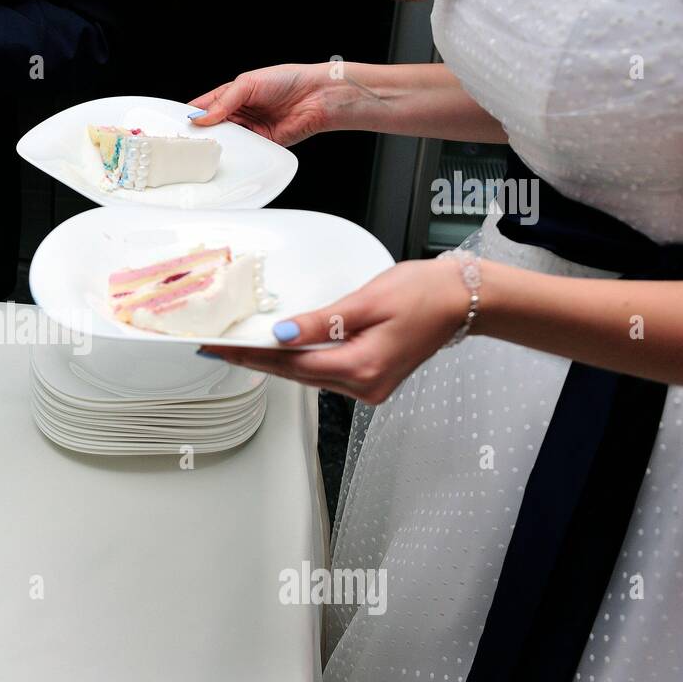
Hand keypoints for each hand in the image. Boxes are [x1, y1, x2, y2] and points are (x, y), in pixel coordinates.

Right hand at [188, 63, 334, 145]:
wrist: (317, 97)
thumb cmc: (288, 81)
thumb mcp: (249, 84)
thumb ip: (224, 101)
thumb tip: (201, 117)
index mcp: (233, 94)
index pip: (205, 105)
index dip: (191, 113)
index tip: (177, 122)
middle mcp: (240, 112)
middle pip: (212, 125)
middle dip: (201, 132)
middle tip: (189, 139)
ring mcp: (250, 129)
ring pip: (226, 140)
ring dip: (218, 143)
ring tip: (206, 146)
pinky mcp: (262, 143)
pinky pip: (245, 150)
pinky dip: (236, 152)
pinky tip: (228, 152)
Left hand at [200, 259, 469, 403]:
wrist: (463, 300)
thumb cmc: (425, 293)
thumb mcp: (366, 301)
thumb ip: (321, 322)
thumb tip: (282, 334)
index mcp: (362, 367)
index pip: (292, 364)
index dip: (252, 355)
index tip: (221, 348)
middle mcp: (364, 386)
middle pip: (296, 374)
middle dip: (257, 360)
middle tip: (219, 348)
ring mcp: (369, 388)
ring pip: (310, 376)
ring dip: (277, 362)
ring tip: (242, 348)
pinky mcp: (372, 380)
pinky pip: (326, 373)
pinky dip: (302, 362)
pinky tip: (282, 351)